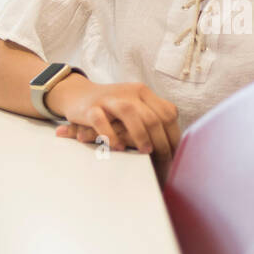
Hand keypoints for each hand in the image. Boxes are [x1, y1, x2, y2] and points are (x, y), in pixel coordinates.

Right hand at [51, 77, 180, 165]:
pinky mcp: (90, 108)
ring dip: (141, 136)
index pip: (168, 113)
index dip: (174, 135)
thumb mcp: (136, 106)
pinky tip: (118, 148)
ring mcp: (109, 100)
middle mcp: (129, 93)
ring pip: (130, 113)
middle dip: (161, 142)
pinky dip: (111, 136)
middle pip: (153, 116)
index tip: (175, 154)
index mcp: (144, 93)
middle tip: (163, 161)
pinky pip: (102, 121)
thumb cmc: (112, 108)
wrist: (78, 95)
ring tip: (146, 152)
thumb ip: (153, 117)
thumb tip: (175, 144)